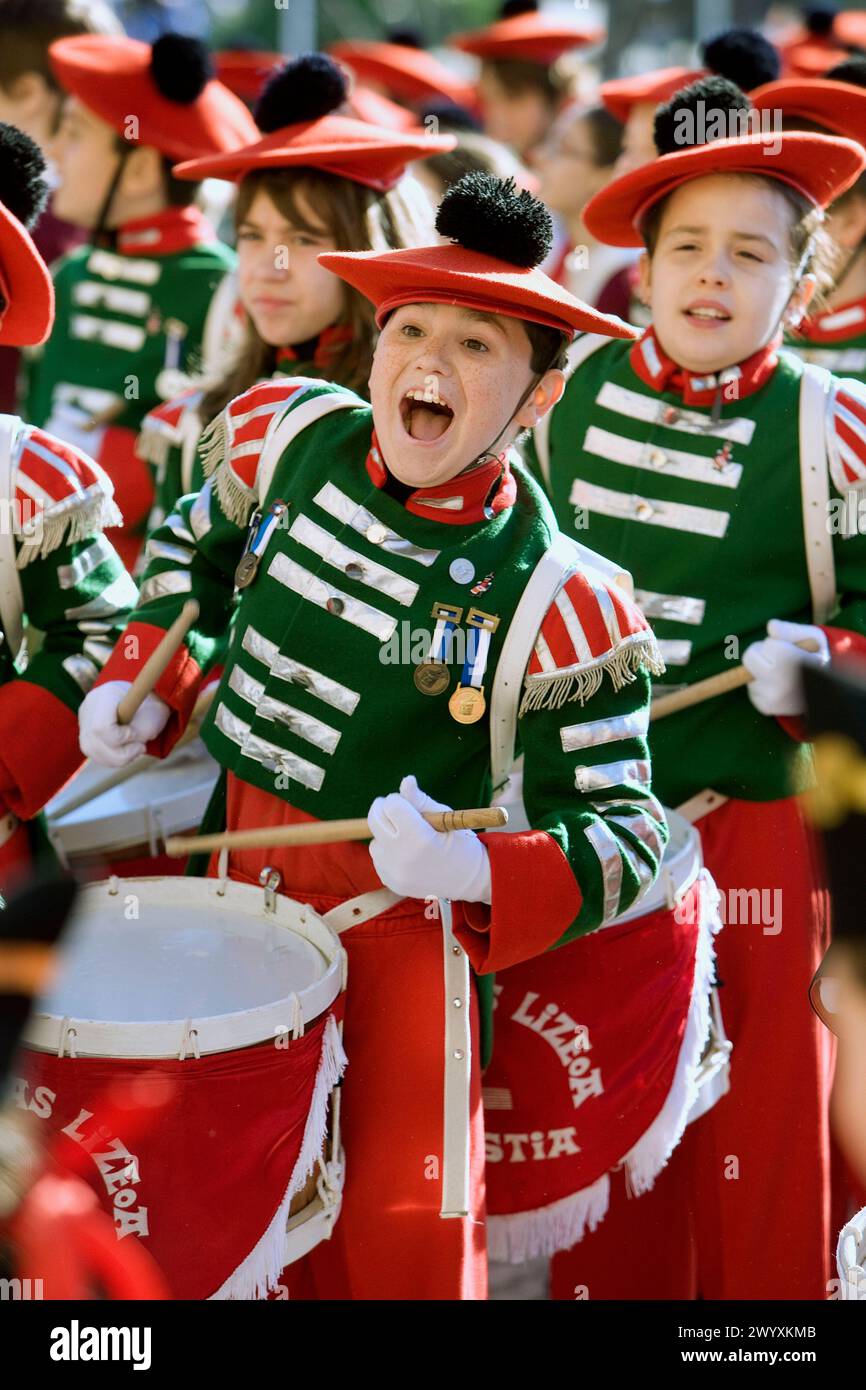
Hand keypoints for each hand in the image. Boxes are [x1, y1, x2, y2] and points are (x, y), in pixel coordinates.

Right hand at [78, 681, 170, 767]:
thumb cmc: (150, 708)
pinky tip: (125, 753)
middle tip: (141, 748)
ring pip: (90, 749)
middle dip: (120, 753)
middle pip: (94, 740)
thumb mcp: (154, 719)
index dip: (121, 738)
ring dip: (116, 758)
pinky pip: (91, 751)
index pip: (102, 726)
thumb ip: (140, 734)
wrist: (142, 700)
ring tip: (135, 751)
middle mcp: (90, 704)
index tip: (136, 735)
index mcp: (107, 694)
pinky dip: (110, 758)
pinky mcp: (84, 729)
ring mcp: (84, 716)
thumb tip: (128, 746)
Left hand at [367, 775, 491, 903]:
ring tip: (407, 837)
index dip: (398, 800)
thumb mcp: (445, 818)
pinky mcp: (392, 882)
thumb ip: (421, 800)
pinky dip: (388, 852)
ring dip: (386, 834)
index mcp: (420, 838)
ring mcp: (396, 873)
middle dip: (384, 810)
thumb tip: (406, 780)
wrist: (469, 880)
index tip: (407, 804)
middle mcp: (404, 857)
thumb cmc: (460, 843)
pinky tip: (406, 854)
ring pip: (375, 840)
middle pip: (375, 820)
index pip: (392, 805)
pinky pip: (378, 858)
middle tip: (397, 811)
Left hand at [742, 620, 829, 716]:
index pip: (766, 645)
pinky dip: (760, 685)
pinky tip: (777, 685)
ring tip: (781, 674)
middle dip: (761, 654)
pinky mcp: (765, 707)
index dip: (775, 644)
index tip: (788, 650)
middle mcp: (781, 683)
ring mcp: (772, 698)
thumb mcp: (810, 637)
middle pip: (749, 658)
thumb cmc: (813, 657)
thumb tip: (772, 627)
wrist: (826, 689)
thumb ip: (790, 630)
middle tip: (779, 659)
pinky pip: (751, 688)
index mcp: (793, 662)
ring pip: (748, 674)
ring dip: (760, 671)